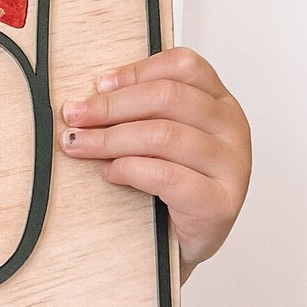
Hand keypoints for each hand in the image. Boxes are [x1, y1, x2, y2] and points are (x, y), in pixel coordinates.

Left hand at [59, 46, 250, 277]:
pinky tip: (110, 173)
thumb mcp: (158, 134)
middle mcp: (232, 128)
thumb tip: (87, 97)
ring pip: (164, 135)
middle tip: (74, 116)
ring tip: (79, 145)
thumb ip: (138, 109)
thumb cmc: (169, 182)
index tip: (99, 85)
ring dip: (110, 139)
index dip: (137, 71)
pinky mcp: (221, 203)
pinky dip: (129, 170)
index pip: (185, 66)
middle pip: (168, 97)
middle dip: (111, 106)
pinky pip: (167, 175)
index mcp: (219, 101)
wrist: (183, 241)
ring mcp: (232, 166)